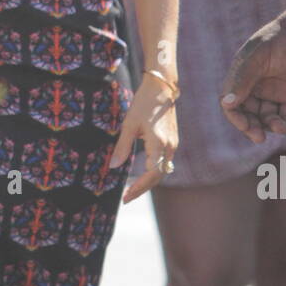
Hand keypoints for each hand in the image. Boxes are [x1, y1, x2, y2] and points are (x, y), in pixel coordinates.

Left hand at [110, 76, 178, 203]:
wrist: (162, 87)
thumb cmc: (144, 103)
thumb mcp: (129, 125)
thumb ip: (122, 147)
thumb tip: (113, 167)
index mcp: (158, 143)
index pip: (151, 174)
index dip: (139, 187)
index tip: (126, 196)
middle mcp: (169, 147)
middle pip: (158, 176)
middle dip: (143, 189)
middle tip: (127, 198)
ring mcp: (173, 144)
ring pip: (163, 171)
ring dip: (149, 182)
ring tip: (133, 190)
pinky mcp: (172, 141)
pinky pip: (164, 162)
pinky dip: (154, 172)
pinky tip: (143, 175)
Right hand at [219, 10, 285, 143]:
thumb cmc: (285, 37)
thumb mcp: (260, 57)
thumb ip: (244, 79)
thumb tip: (227, 104)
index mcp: (242, 73)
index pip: (231, 101)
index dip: (236, 117)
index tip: (246, 127)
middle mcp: (255, 84)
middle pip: (248, 113)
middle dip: (252, 126)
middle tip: (260, 137)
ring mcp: (274, 90)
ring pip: (267, 117)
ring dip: (272, 126)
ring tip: (283, 127)